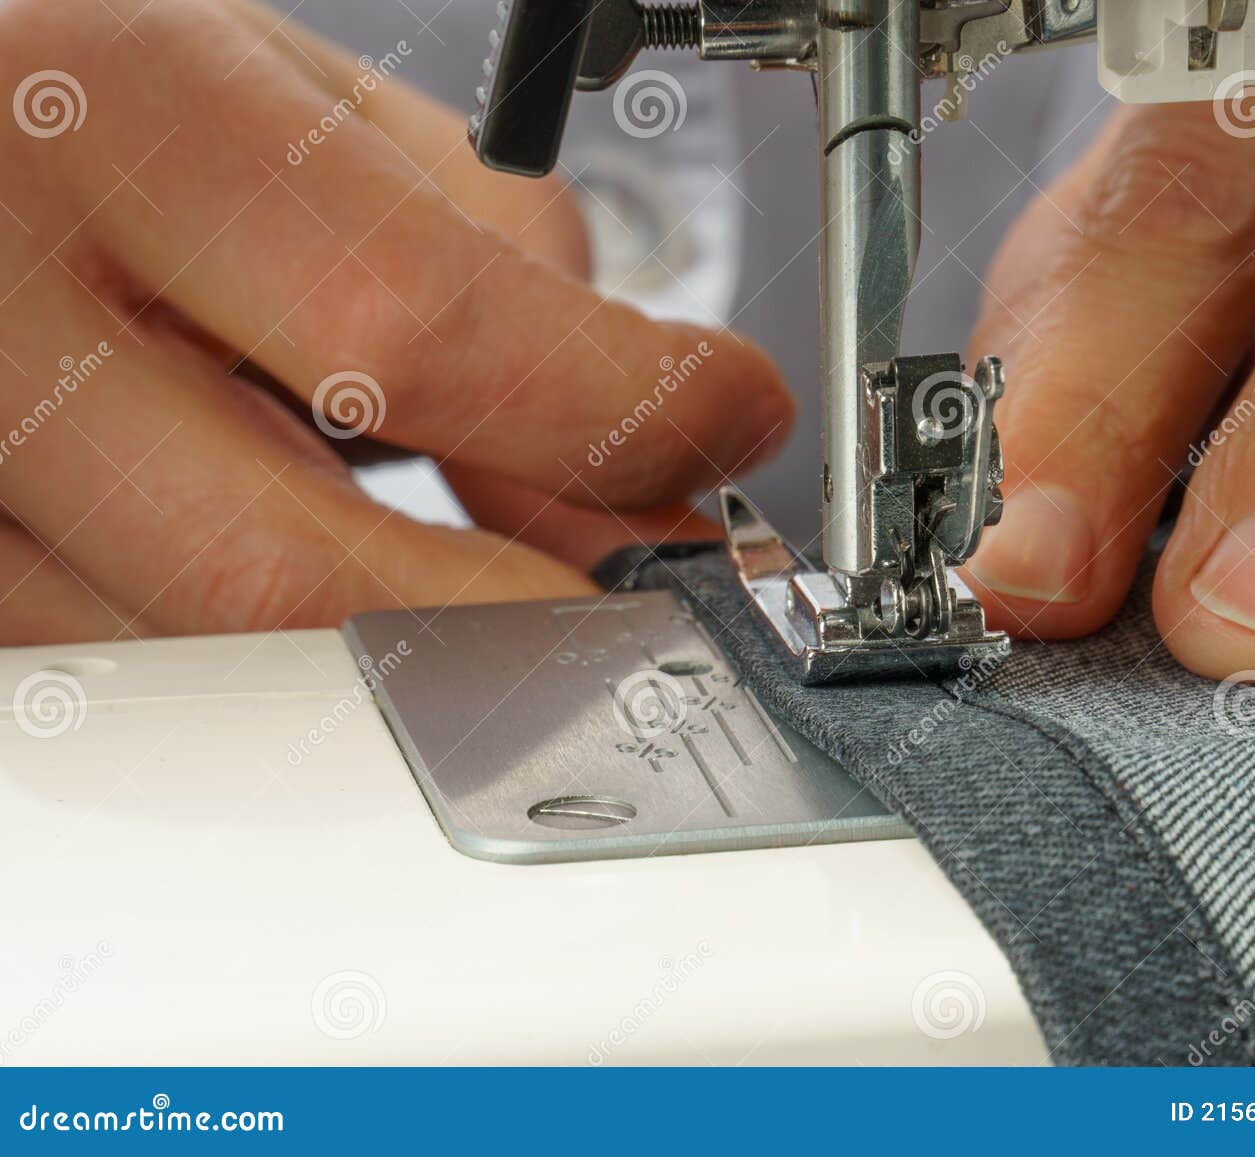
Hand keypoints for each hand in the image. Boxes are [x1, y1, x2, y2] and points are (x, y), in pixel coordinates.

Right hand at [0, 0, 787, 643]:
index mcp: (114, 121)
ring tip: (490, 552)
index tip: (725, 416)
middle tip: (652, 585)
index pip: (412, 327)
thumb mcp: (310, 103)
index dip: (617, 406)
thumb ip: (490, 266)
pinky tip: (337, 561)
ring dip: (411, 637)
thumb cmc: (103, 87)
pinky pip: (148, 670)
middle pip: (303, 571)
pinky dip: (287, 645)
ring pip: (225, 658)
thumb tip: (621, 467)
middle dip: (534, 611)